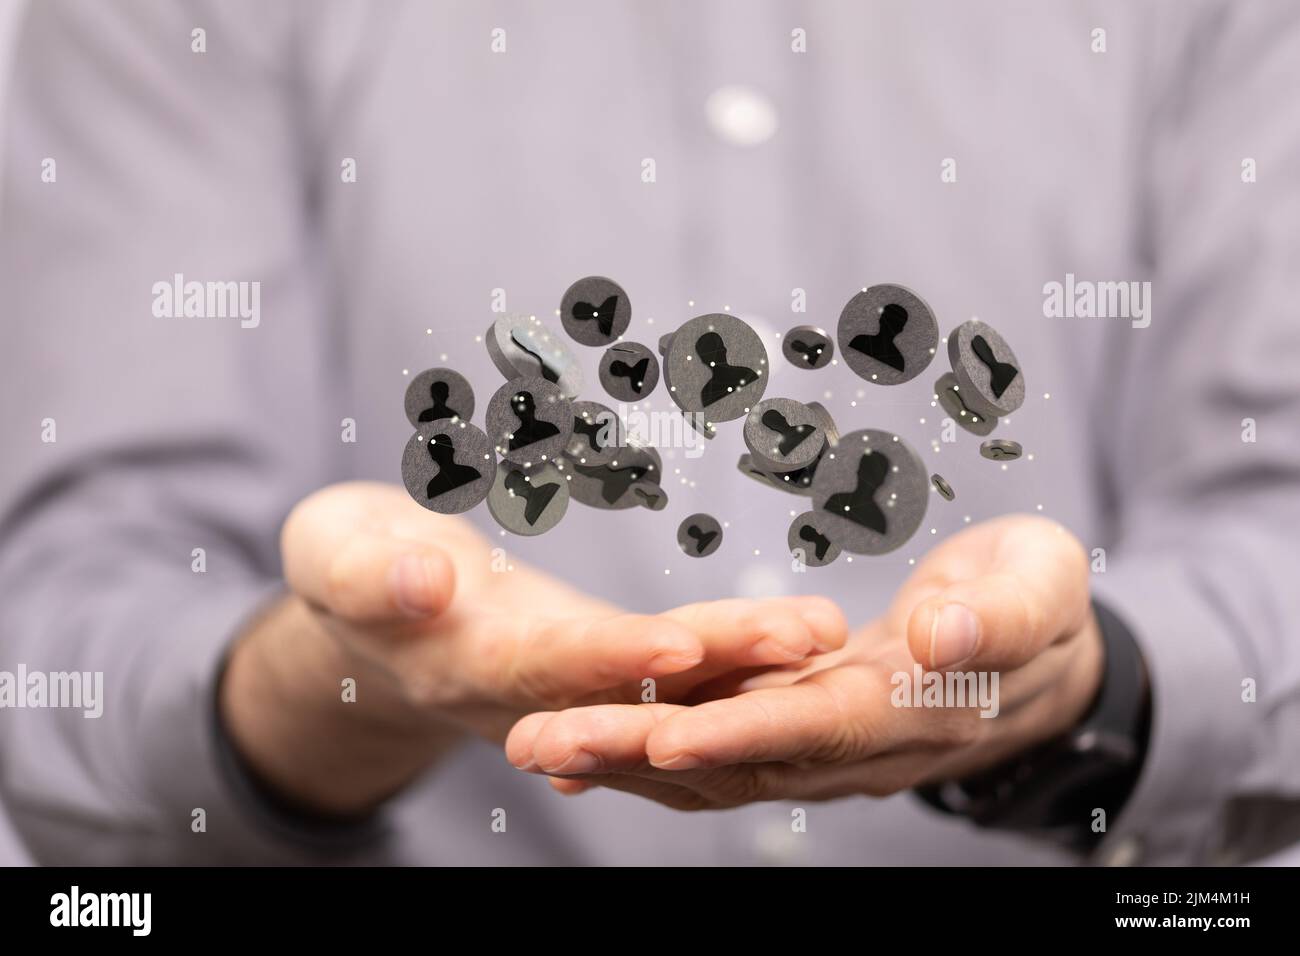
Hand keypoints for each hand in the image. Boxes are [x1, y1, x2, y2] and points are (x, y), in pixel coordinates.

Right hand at [220, 482, 847, 813]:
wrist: (376, 608)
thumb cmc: (352, 562)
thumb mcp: (336, 551)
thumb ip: (369, 572)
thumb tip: (424, 584)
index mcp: (460, 663)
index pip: (546, 667)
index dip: (611, 660)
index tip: (678, 644)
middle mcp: (528, 693)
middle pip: (630, 687)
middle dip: (718, 668)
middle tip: (802, 639)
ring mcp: (571, 685)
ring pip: (666, 686)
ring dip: (747, 667)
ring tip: (822, 632)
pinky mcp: (598, 664)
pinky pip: (673, 669)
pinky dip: (733, 658)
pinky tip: (797, 638)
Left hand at [505, 515, 1103, 808]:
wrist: (1045, 651)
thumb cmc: (1042, 602)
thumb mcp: (1043, 587)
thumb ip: (998, 616)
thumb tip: (942, 634)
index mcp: (918, 709)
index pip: (819, 728)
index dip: (744, 735)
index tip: (667, 734)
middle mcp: (861, 745)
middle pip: (742, 761)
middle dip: (643, 757)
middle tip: (546, 744)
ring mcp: (826, 745)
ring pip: (717, 766)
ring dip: (626, 761)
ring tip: (537, 748)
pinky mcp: (802, 728)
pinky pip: (719, 752)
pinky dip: (651, 757)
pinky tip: (584, 752)